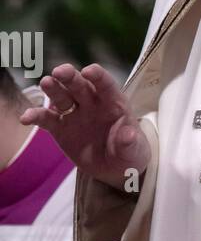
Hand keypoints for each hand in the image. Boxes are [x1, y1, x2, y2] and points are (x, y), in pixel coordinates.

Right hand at [20, 63, 150, 190]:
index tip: (89, 71)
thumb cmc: (129, 154)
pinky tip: (26, 118)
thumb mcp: (134, 151)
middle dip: (70, 76)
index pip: (106, 85)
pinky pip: (47, 120)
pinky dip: (36, 117)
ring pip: (62, 97)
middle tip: (60, 71)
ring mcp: (75, 114)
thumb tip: (129, 134)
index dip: (98, 76)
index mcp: (113, 103)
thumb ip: (130, 142)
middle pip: (80, 85)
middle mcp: (92, 103)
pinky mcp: (60, 128)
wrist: (115, 169)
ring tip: (46, 83)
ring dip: (53, 88)